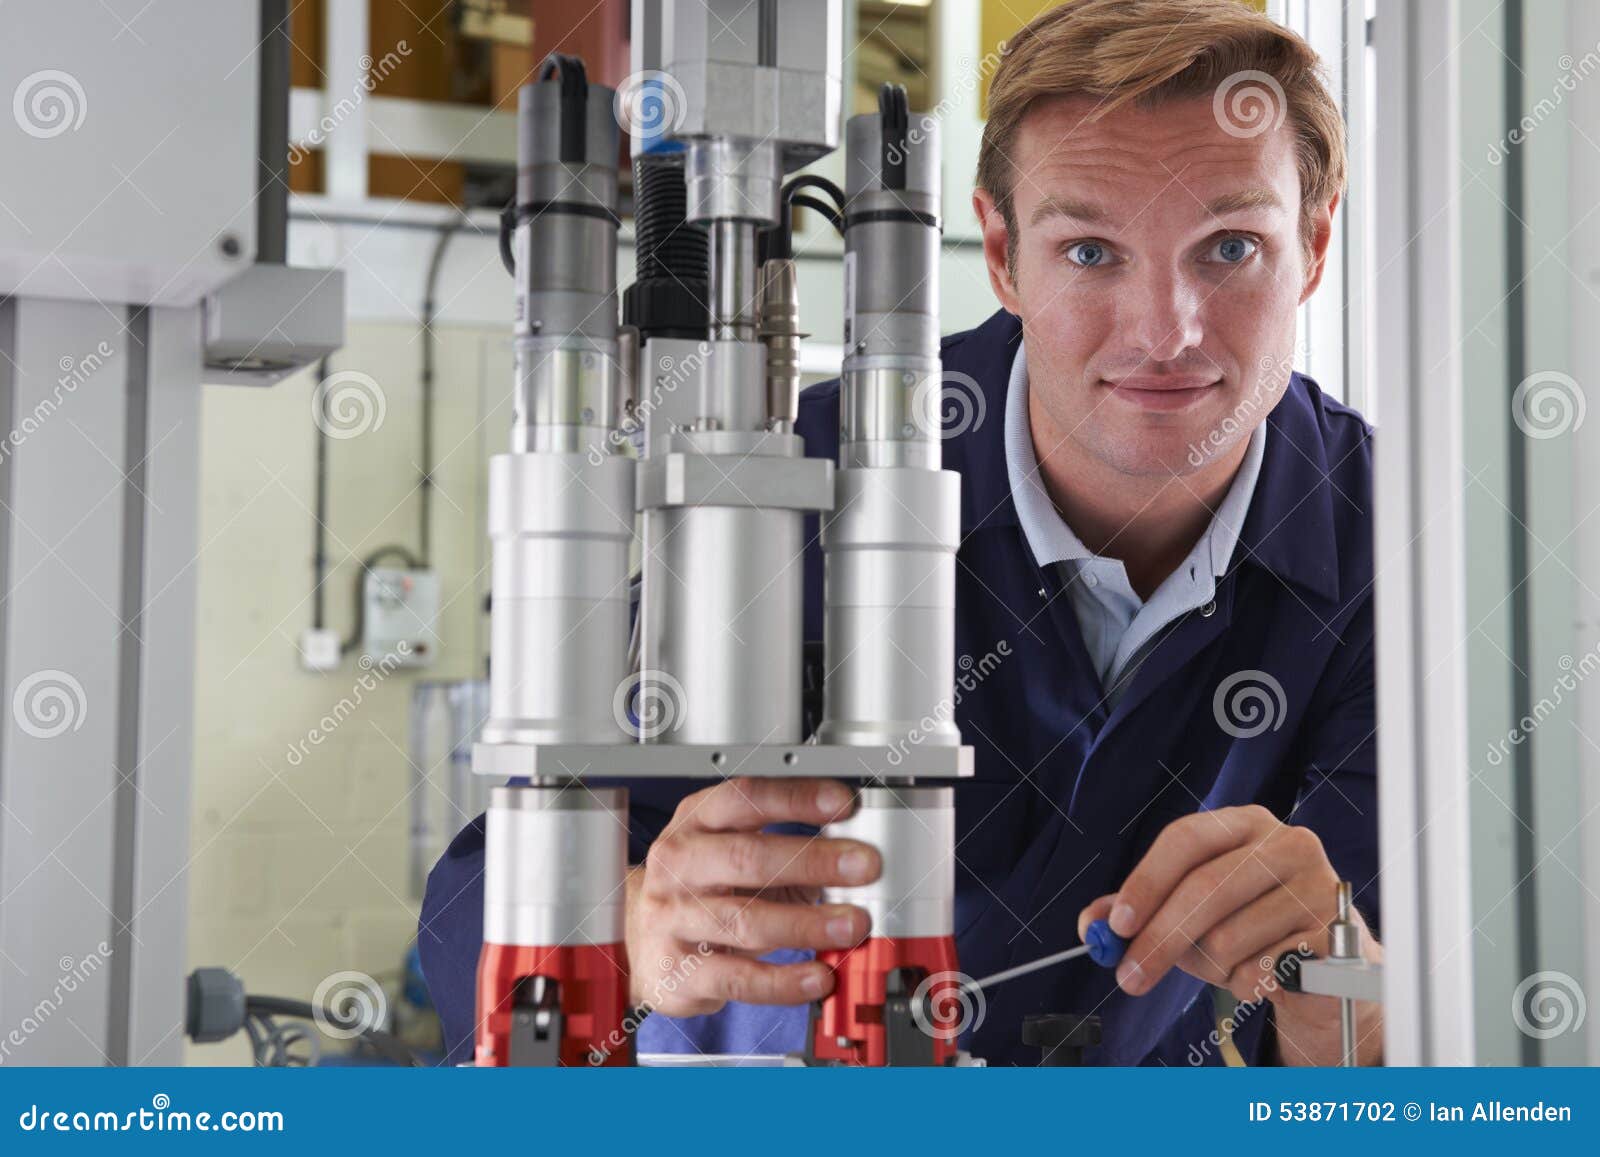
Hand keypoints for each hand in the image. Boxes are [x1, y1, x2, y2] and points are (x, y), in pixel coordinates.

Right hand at [625, 777, 878, 1014]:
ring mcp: (673, 918)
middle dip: (812, 861)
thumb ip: (786, 847)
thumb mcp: (731, 850)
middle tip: (864, 866)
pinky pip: (738, 977)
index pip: (746, 798)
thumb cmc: (700, 887)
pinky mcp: (677, 970)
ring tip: (852, 926)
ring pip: (744, 920)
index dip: (797, 799)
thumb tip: (855, 853)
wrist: (638, 940)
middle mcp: (679, 864)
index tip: (845, 804)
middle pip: (747, 858)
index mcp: (696, 821)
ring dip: (806, 924)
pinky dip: (784, 980)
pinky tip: (819, 976)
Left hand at [1077, 804, 1382, 1065]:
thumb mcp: (1190, 910)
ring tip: (1227, 964)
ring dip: (1212, 968)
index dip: (1146, 881)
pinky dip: (1246, 985)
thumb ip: (1140, 911)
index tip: (1118, 924)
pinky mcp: (1335, 936)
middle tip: (1128, 977)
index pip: (1185, 839)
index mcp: (1244, 824)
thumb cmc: (1249, 925)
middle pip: (1204, 889)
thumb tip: (1091, 924)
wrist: (1325, 964)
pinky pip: (1262, 971)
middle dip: (1158, 940)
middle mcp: (1286, 844)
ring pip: (1229, 938)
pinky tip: (1261, 975)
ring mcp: (1317, 886)